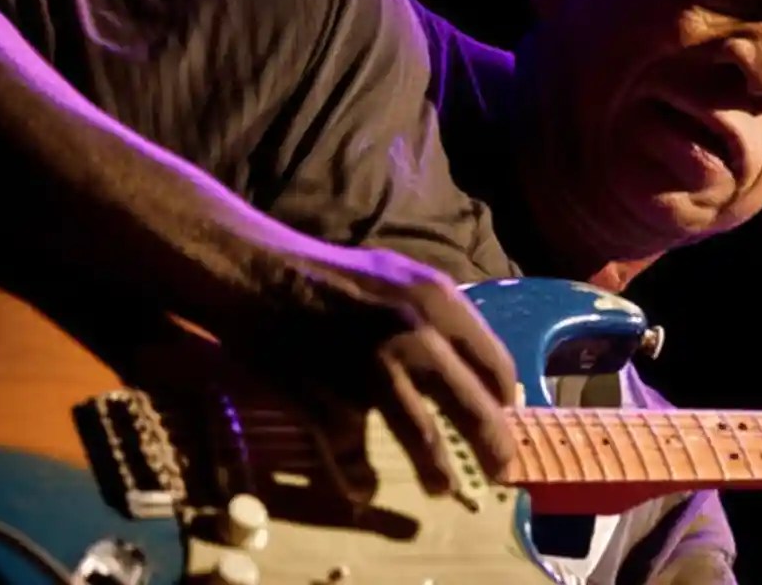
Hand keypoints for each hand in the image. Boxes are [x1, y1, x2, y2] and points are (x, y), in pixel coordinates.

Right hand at [232, 243, 516, 496]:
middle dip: (492, 443)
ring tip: (444, 489)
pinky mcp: (327, 397)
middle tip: (502, 471)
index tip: (504, 414)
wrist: (256, 270)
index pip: (492, 360)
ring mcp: (370, 369)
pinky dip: (357, 475)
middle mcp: (413, 334)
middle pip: (469, 403)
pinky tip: (364, 491)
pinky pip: (351, 450)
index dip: (502, 396)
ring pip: (420, 434)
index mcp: (436, 300)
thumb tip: (468, 360)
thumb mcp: (398, 277)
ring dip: (436, 469)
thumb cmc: (329, 274)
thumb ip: (437, 315)